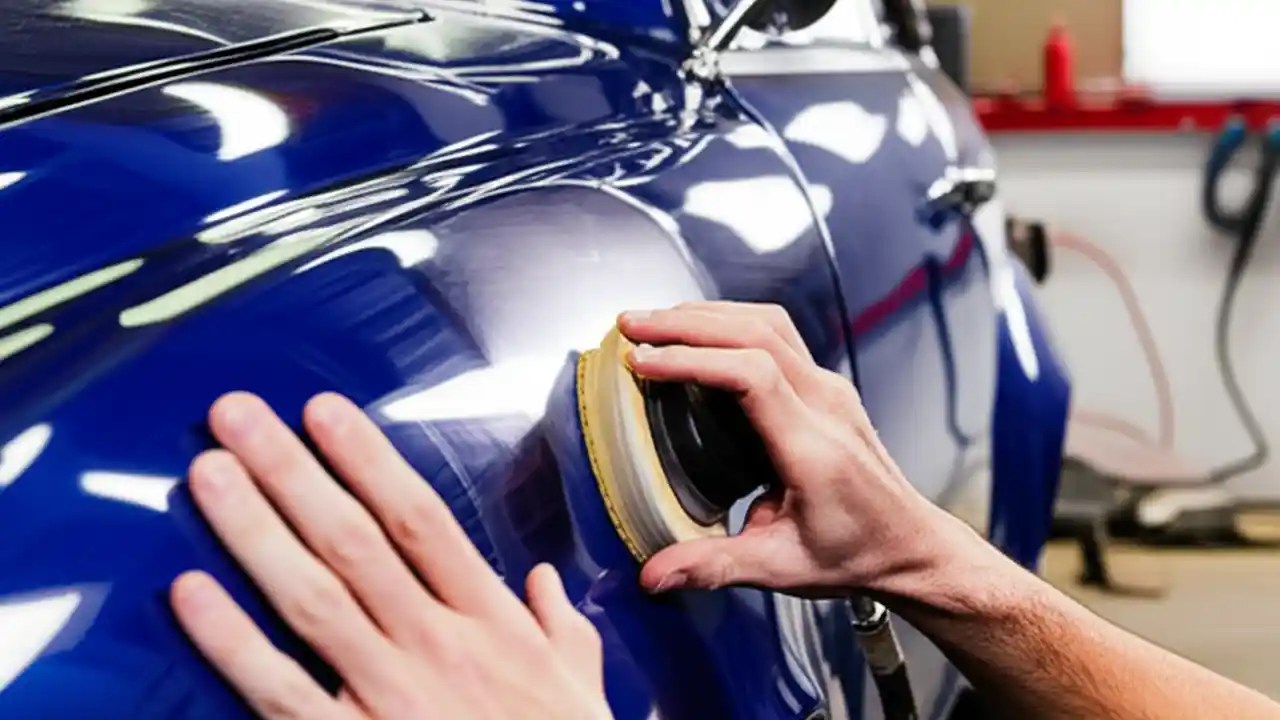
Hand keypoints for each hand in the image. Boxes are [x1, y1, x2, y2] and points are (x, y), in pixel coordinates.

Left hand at [171, 393, 610, 718]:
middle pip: (353, 543)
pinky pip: (280, 690)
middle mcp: (436, 646)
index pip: (421, 521)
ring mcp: (389, 696)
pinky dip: (232, 641)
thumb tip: (544, 581)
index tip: (322, 410)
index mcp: (490, 622)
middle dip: (290, 472)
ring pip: (311, 599)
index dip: (367, 461)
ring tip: (208, 475)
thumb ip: (561, 626)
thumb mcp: (582, 685)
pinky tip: (192, 592)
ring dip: (254, 532)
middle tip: (236, 417)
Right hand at [618, 302, 987, 599]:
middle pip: (756, 331)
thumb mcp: (780, 568)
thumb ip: (713, 566)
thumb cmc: (855, 554)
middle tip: (630, 324)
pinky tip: (696, 335)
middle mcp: (826, 404)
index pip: (751, 375)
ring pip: (768, 322)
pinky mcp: (823, 387)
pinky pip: (775, 336)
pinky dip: (729, 324)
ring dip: (708, 315)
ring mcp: (829, 389)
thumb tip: (652, 575)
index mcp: (813, 446)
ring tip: (654, 323)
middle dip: (686, 322)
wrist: (909, 545)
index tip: (642, 362)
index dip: (692, 360)